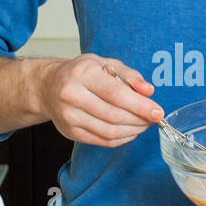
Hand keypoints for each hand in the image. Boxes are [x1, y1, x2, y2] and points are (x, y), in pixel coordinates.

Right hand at [39, 53, 163, 146]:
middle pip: (114, 115)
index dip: (140, 105)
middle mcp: (72, 95)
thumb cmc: (81, 73)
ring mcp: (69, 116)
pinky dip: (122, 138)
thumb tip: (149, 91)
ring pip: (109, 131)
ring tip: (144, 124)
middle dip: (140, 120)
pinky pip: (102, 141)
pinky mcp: (70, 132)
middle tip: (153, 118)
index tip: (157, 112)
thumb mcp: (105, 64)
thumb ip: (130, 76)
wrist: (48, 86)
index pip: (116, 94)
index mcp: (82, 74)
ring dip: (133, 131)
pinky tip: (130, 131)